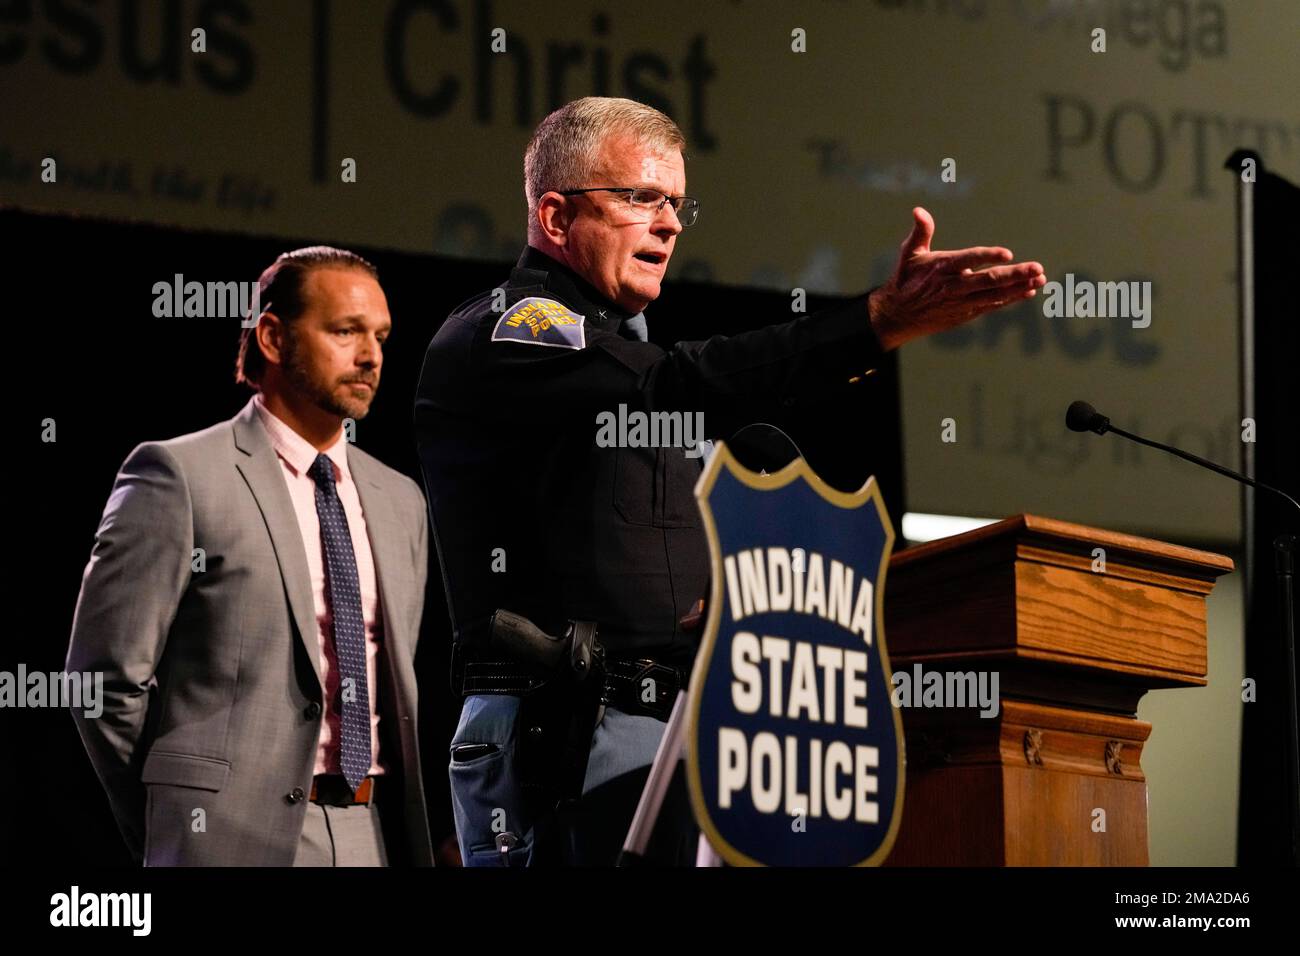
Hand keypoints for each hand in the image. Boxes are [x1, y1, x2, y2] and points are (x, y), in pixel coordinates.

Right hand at [867, 207, 1044, 350]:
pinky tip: (1029, 291)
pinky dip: (1012, 299)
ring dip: (1019, 287)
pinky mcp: (966, 313)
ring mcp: (962, 302)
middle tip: (1037, 267)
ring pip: (995, 295)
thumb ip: (921, 231)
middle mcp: (953, 286)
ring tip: (1040, 278)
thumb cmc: (905, 279)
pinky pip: (993, 306)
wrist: (897, 316)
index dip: (987, 257)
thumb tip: (918, 210)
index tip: (1008, 254)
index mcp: (941, 268)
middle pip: (989, 280)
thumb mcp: (909, 253)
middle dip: (1015, 274)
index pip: (968, 260)